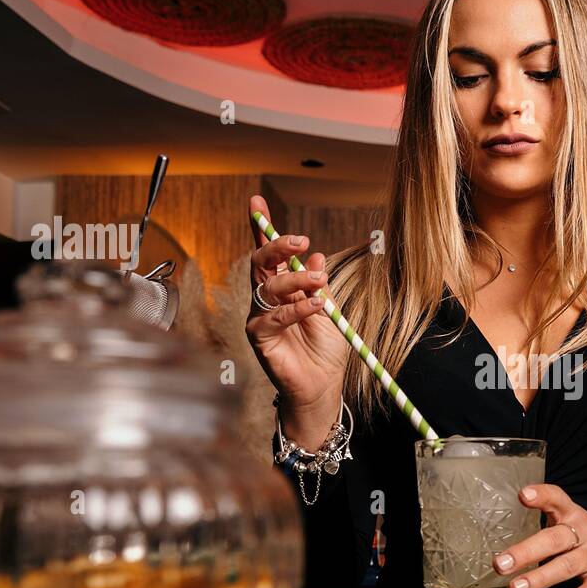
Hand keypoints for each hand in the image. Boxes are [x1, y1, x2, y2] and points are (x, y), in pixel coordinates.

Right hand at [244, 194, 349, 433]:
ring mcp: (259, 317)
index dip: (262, 227)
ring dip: (296, 280)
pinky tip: (316, 306)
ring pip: (268, 287)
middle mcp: (266, 299)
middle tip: (300, 240)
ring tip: (320, 282)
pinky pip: (272, 317)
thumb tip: (317, 255)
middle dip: (278, 247)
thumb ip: (320, 285)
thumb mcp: (330, 310)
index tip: (257, 201)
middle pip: (261, 263)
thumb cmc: (324, 350)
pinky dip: (296, 309)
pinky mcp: (259, 338)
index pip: (271, 254)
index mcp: (283, 288)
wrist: (322, 386)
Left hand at [492, 483, 586, 587]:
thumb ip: (542, 533)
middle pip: (553, 539)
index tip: (523, 495)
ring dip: (540, 577)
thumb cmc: (585, 541)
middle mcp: (583, 531)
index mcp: (571, 515)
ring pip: (567, 564)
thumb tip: (503, 554)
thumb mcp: (568, 527)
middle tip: (499, 564)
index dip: (541, 495)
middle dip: (524, 552)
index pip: (556, 499)